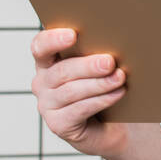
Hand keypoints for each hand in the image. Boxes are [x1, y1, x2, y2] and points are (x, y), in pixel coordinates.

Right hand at [30, 27, 129, 156]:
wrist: (114, 125)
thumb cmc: (106, 89)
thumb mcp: (101, 67)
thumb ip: (99, 53)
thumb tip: (116, 40)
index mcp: (48, 62)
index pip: (41, 47)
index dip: (53, 39)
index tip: (73, 35)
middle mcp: (42, 83)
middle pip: (61, 71)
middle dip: (88, 66)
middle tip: (110, 62)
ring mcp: (47, 105)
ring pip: (71, 91)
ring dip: (99, 84)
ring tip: (119, 78)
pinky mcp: (58, 125)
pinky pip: (79, 110)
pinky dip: (101, 100)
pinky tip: (117, 93)